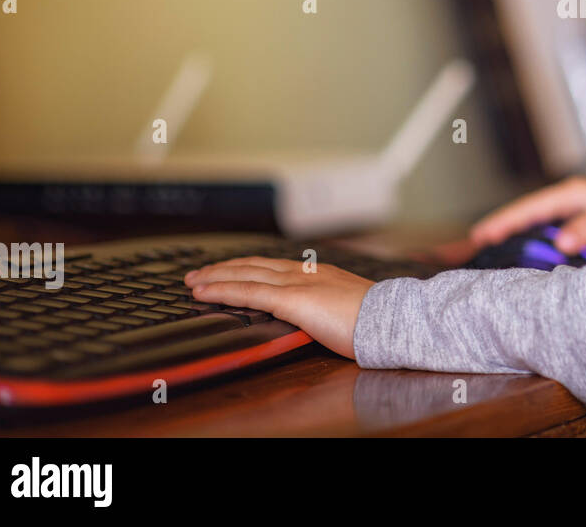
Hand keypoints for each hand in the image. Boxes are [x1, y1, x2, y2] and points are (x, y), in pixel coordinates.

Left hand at [183, 257, 374, 359]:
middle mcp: (305, 273)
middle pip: (255, 265)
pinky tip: (203, 292)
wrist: (392, 320)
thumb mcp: (347, 308)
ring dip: (216, 276)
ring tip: (193, 281)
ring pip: (246, 274)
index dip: (248, 268)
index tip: (230, 270)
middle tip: (199, 274)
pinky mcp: (293, 300)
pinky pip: (249, 292)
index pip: (274, 267)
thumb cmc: (377, 321)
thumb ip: (326, 306)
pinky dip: (223, 290)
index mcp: (319, 274)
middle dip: (225, 268)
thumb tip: (317, 315)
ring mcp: (298, 284)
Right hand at [469, 176, 585, 253]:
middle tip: (473, 250)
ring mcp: (574, 217)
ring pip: (537, 230)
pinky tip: (527, 264)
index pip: (528, 208)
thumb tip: (561, 243)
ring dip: (517, 242)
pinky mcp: (582, 232)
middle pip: (526, 218)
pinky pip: (551, 239)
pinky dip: (536, 250)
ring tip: (492, 259)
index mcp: (571, 194)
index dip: (503, 222)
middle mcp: (569, 204)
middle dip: (501, 231)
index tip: (479, 235)